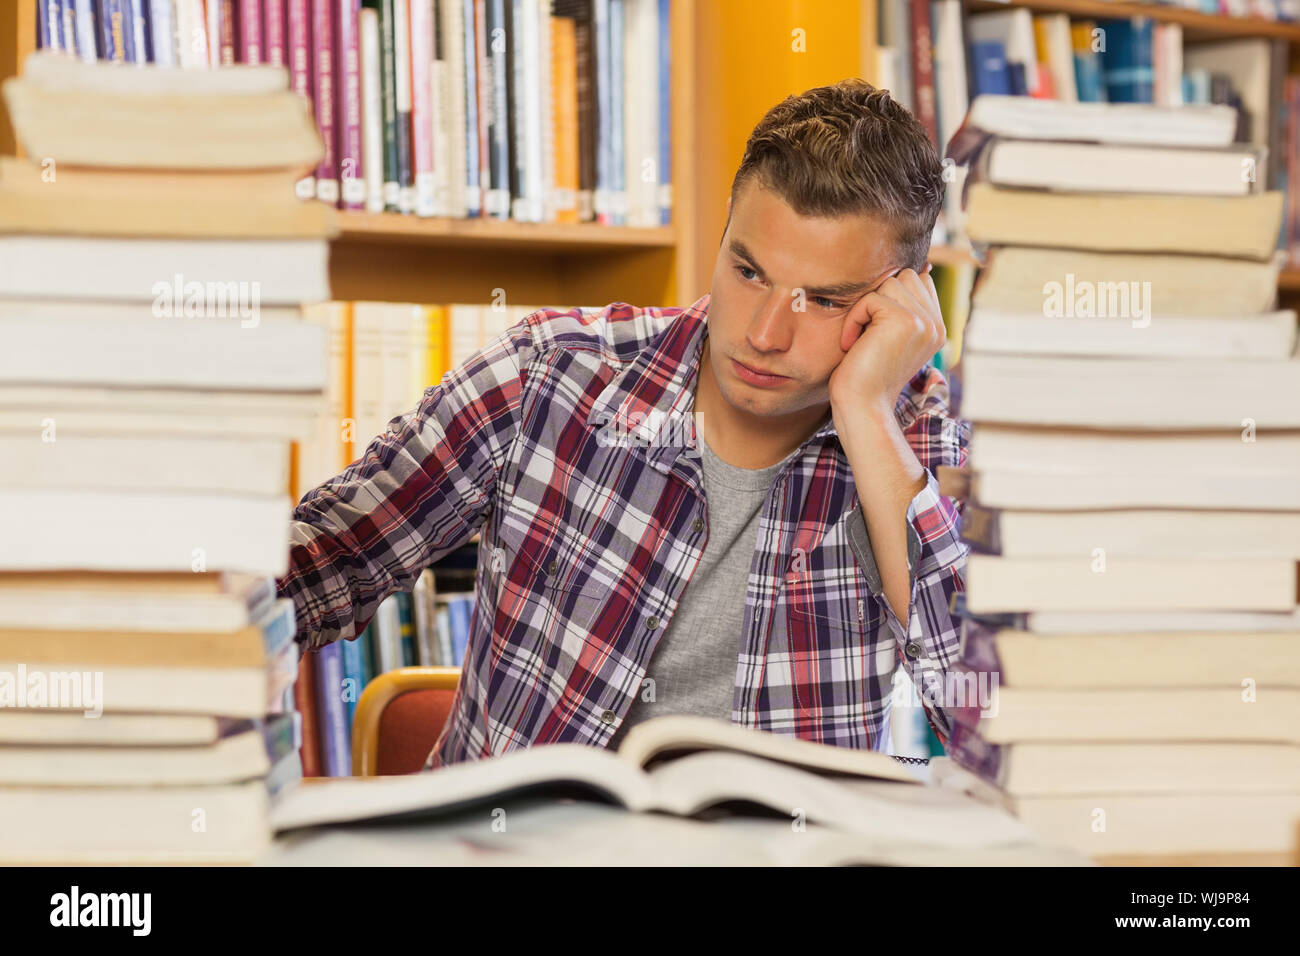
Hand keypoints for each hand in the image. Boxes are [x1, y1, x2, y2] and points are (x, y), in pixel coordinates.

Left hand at [828, 264, 944, 413]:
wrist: (862, 407)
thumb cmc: (864, 376)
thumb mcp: (886, 339)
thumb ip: (899, 309)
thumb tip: (907, 271)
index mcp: (936, 329)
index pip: (919, 282)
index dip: (891, 297)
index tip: (875, 332)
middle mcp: (936, 325)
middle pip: (906, 276)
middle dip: (879, 299)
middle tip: (867, 336)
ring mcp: (924, 322)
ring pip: (890, 282)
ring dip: (865, 308)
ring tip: (861, 340)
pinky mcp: (905, 321)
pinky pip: (871, 298)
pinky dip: (854, 318)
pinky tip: (852, 345)